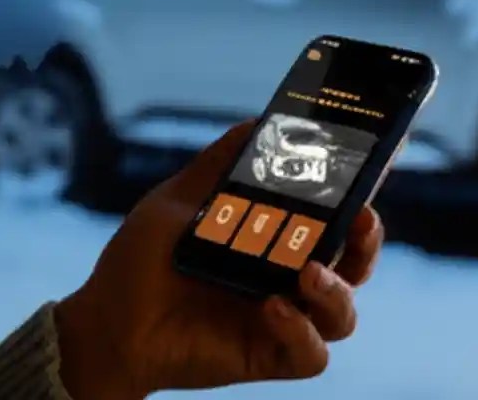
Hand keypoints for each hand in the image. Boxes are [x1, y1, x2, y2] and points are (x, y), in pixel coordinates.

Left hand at [53, 121, 385, 399]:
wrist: (106, 322)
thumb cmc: (142, 261)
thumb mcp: (180, 199)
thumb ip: (221, 164)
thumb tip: (257, 121)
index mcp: (279, 240)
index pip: (336, 221)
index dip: (361, 200)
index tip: (370, 174)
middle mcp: (290, 280)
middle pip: (355, 265)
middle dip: (368, 244)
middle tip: (360, 220)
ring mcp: (283, 321)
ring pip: (343, 314)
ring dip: (337, 291)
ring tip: (307, 273)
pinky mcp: (268, 357)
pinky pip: (311, 355)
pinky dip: (301, 332)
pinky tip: (274, 308)